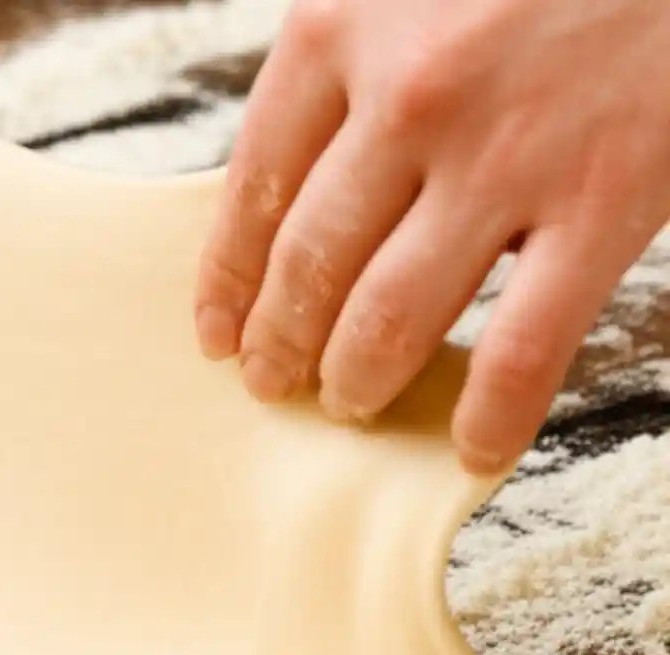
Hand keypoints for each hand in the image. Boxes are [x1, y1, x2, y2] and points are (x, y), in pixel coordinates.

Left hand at [195, 0, 669, 471]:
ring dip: (356, 376)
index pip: (252, 189)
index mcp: (339, 33)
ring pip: (393, 313)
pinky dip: (491, 414)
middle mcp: (408, 98)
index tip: (216, 333)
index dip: (226, 279)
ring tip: (344, 402)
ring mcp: (506, 155)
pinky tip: (470, 446)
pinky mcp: (606, 199)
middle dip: (280, 341)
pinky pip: (524, 344)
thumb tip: (283, 195)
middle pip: (311, 261)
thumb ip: (340, 75)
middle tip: (271, 380)